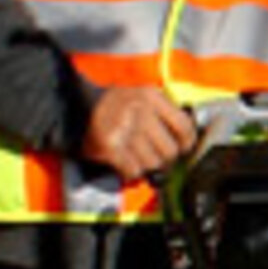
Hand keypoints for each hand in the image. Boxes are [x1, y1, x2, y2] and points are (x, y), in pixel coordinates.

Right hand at [82, 86, 198, 180]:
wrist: (78, 106)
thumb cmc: (114, 105)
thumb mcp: (142, 96)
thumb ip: (166, 112)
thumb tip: (189, 137)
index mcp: (150, 96)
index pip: (184, 126)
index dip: (187, 142)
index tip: (183, 147)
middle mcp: (139, 111)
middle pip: (170, 150)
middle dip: (165, 158)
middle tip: (157, 155)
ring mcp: (124, 129)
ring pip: (153, 163)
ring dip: (147, 165)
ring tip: (138, 156)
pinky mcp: (111, 147)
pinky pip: (134, 170)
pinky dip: (132, 172)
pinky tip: (127, 162)